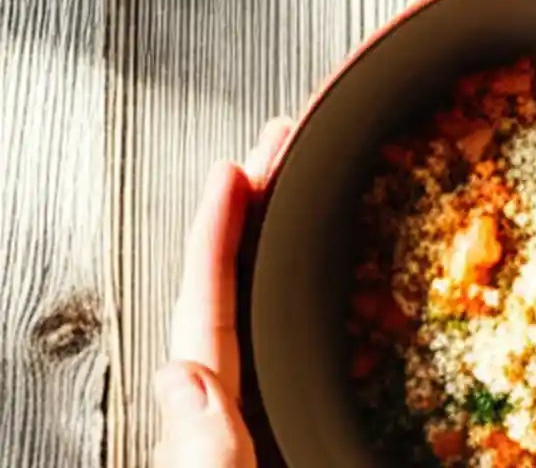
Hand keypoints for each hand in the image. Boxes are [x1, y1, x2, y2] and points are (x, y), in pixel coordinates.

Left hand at [153, 118, 292, 467]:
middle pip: (228, 282)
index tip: (234, 169)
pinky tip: (303, 279)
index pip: (207, 301)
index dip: (219, 229)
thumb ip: (208, 449)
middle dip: (251, 206)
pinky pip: (273, 334)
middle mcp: (224, 399)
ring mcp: (250, 408)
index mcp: (210, 411)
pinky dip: (285, 289)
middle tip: (275, 144)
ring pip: (251, 302)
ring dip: (268, 237)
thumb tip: (185, 376)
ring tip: (289, 185)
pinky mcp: (281, 423)